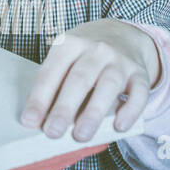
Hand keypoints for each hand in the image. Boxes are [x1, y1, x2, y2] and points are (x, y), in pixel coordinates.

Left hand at [21, 19, 161, 141]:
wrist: (122, 34)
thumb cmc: (84, 53)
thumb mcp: (66, 55)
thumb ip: (57, 81)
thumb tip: (43, 118)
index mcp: (69, 44)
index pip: (51, 72)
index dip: (39, 98)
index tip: (29, 121)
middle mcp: (96, 49)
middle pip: (79, 79)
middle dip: (64, 108)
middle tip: (52, 132)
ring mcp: (120, 60)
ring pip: (108, 86)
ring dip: (93, 113)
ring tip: (80, 135)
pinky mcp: (140, 73)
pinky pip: (139, 93)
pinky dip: (130, 110)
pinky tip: (119, 126)